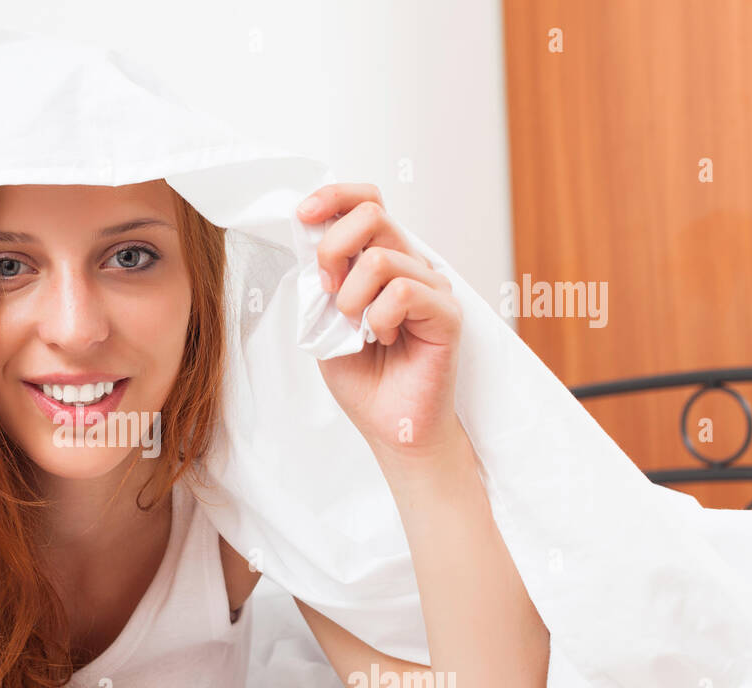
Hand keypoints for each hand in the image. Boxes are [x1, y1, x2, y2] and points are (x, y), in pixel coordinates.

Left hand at [296, 183, 463, 458]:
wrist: (389, 425)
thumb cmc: (363, 378)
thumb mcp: (323, 321)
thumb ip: (321, 281)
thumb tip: (309, 238)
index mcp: (382, 262)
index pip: (367, 203)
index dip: (335, 197)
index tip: (305, 214)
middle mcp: (410, 265)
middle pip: (372, 216)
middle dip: (333, 251)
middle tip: (331, 295)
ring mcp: (432, 286)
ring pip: (382, 258)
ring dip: (353, 299)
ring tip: (360, 331)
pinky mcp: (447, 312)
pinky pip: (403, 291)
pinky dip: (379, 318)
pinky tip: (384, 340)